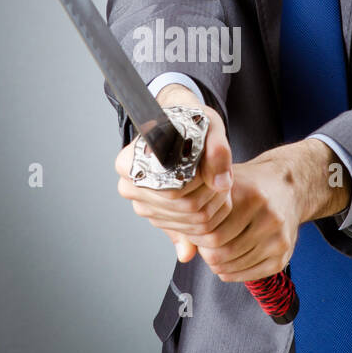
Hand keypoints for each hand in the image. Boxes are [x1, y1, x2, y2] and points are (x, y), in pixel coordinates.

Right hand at [114, 85, 233, 262]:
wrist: (175, 124)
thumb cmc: (188, 121)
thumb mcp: (207, 126)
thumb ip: (217, 150)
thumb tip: (221, 184)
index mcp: (129, 163)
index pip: (174, 189)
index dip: (201, 182)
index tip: (211, 168)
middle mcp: (130, 187)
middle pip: (184, 207)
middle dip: (211, 194)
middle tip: (221, 177)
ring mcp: (143, 206)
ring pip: (190, 222)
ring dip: (213, 206)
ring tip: (218, 183)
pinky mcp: (157, 218)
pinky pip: (189, 230)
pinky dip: (209, 217)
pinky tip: (212, 197)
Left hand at [187, 141, 351, 281]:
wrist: (289, 188)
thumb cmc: (250, 186)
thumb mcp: (224, 186)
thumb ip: (199, 211)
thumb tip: (183, 252)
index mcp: (250, 196)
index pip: (211, 233)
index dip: (197, 237)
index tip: (194, 232)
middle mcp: (268, 217)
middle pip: (222, 253)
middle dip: (206, 252)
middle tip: (202, 245)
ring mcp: (278, 239)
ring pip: (233, 266)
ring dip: (218, 264)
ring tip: (215, 250)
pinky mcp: (283, 256)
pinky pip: (249, 276)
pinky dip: (233, 272)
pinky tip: (229, 260)